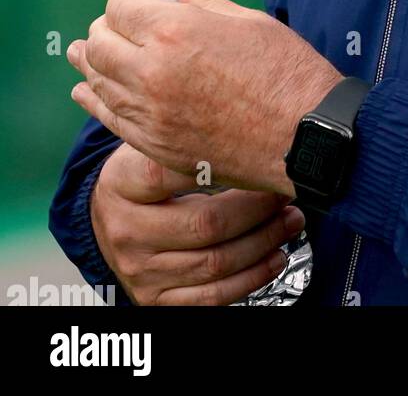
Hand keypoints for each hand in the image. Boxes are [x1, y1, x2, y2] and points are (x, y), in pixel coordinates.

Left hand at [67, 0, 342, 193]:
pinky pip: (109, 117)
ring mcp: (149, 113)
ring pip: (97, 81)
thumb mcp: (246, 21)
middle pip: (100, 43)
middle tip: (123, 25)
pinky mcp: (154, 145)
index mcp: (174, 32)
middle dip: (107, 28)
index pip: (120, 6)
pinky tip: (86, 90)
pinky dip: (94, 99)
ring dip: (94, 62)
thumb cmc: (284, 70)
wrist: (303, 135)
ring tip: (90, 52)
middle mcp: (150, 72)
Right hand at [90, 141, 305, 305]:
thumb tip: (247, 118)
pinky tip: (274, 258)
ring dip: (264, 242)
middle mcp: (127, 231)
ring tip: (291, 221)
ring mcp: (140, 271)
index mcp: (122, 183)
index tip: (260, 154)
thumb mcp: (147, 145)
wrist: (107, 221)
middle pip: (206, 225)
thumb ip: (184, 133)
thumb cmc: (141, 176)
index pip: (170, 172)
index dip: (222, 164)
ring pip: (216, 263)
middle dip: (259, 210)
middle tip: (285, 192)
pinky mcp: (155, 299)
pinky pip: (212, 297)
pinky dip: (251, 279)